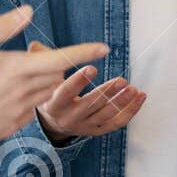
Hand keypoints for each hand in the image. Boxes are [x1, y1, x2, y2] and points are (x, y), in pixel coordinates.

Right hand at [0, 6, 108, 146]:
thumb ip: (2, 28)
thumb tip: (28, 11)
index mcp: (16, 69)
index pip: (61, 58)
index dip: (84, 52)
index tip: (104, 47)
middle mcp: (24, 91)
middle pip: (58, 76)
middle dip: (56, 63)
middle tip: (31, 54)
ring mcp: (20, 112)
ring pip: (48, 92)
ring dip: (46, 81)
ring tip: (20, 74)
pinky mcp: (13, 125)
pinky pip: (34, 108)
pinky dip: (32, 97)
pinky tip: (10, 94)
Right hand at [30, 41, 145, 144]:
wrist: (53, 122)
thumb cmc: (50, 93)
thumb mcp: (40, 78)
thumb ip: (40, 60)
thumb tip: (36, 46)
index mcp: (53, 104)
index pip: (65, 92)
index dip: (79, 81)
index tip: (92, 68)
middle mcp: (69, 118)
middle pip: (90, 105)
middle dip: (107, 93)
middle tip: (122, 81)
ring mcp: (85, 126)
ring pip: (106, 114)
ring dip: (122, 101)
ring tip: (132, 88)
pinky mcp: (98, 130)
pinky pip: (117, 123)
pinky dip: (131, 110)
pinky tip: (140, 96)